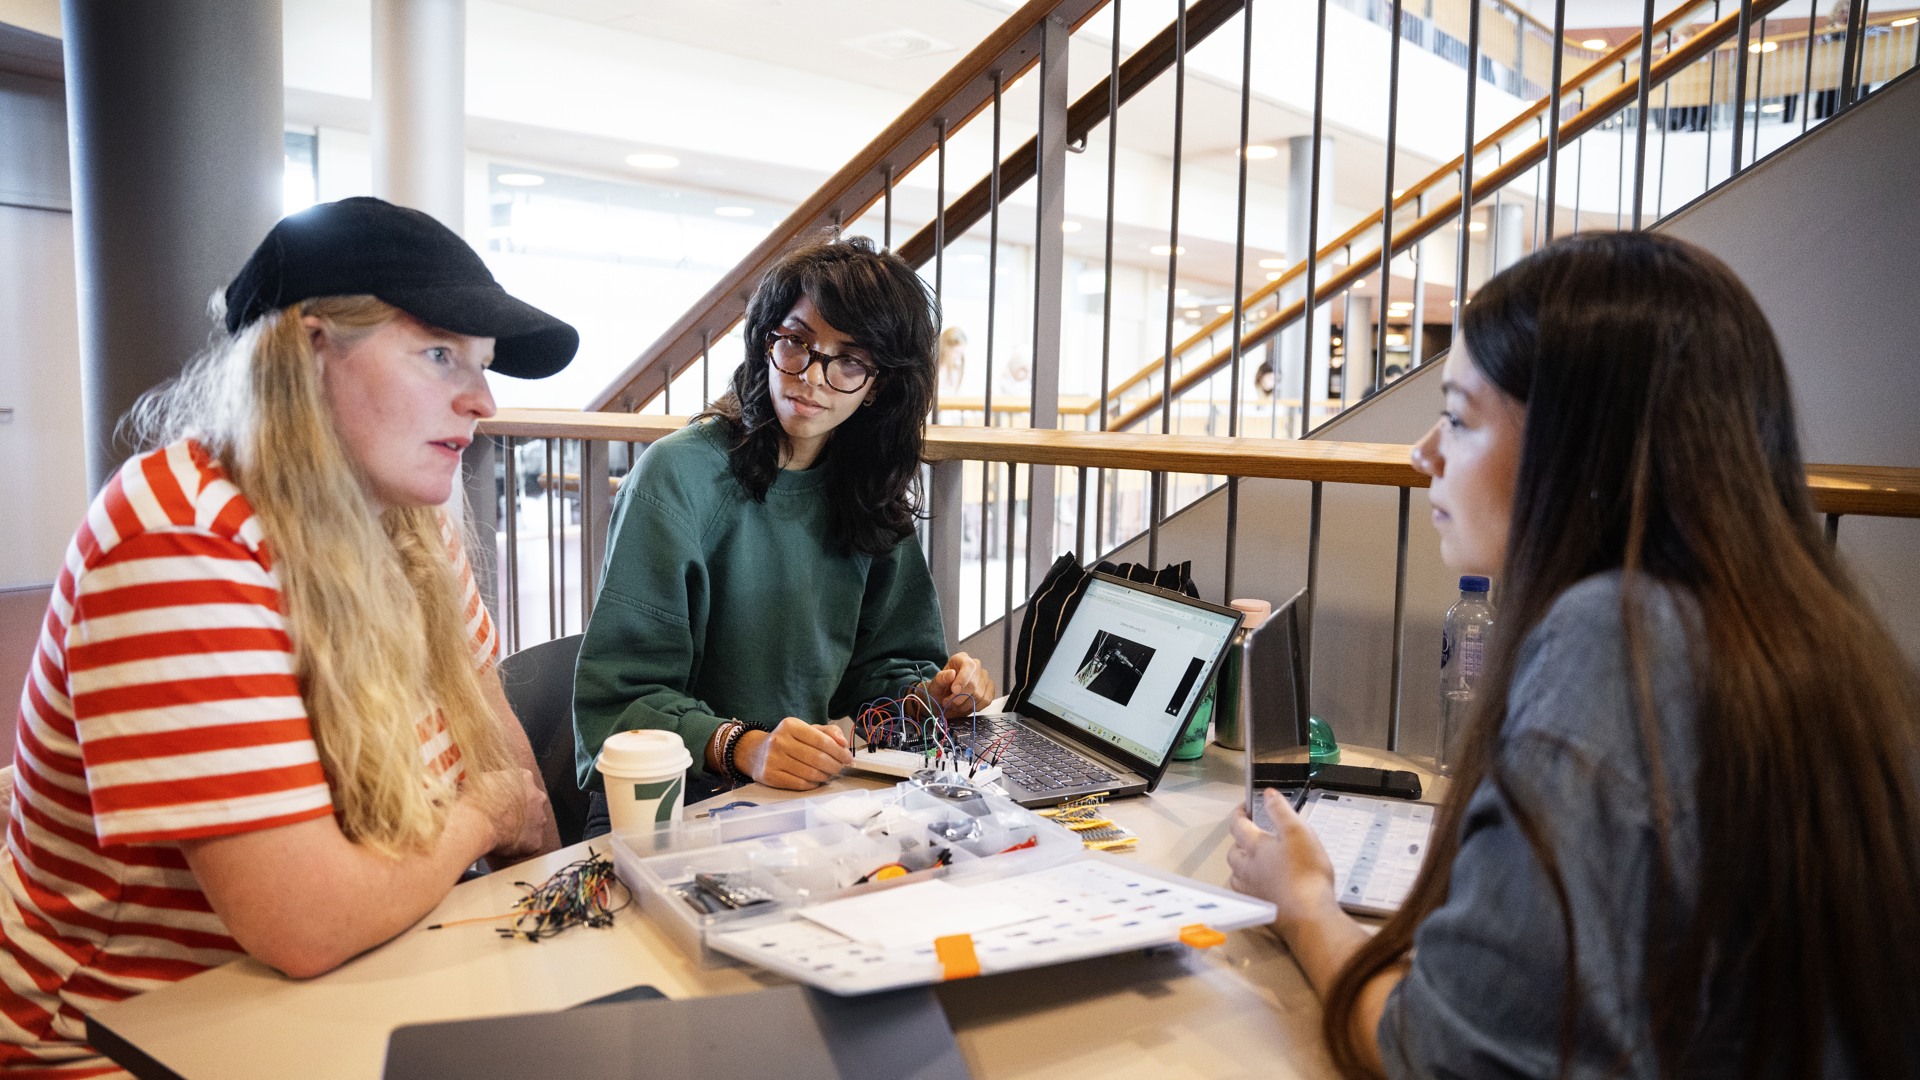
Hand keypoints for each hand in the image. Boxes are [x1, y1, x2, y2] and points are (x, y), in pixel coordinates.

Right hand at [467, 767, 548, 859]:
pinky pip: (527, 845)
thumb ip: (490, 780)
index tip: (498, 801)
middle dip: (517, 811)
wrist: (475, 822)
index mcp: (524, 778)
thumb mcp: (480, 778)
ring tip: (498, 833)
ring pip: (531, 825)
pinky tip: (501, 845)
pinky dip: (517, 847)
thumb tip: (481, 785)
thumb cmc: (474, 800)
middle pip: (531, 804)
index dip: (507, 795)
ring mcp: (539, 820)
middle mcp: (537, 798)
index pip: (521, 785)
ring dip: (518, 829)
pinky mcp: (535, 841)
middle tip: (499, 818)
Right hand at [739, 717, 853, 789]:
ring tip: (828, 774)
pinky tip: (815, 780)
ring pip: (810, 773)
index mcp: (790, 725)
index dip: (839, 751)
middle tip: (839, 767)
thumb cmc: (786, 741)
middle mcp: (779, 740)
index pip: (822, 740)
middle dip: (834, 765)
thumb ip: (828, 732)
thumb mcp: (805, 729)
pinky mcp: (769, 776)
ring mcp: (772, 759)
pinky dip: (812, 784)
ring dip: (824, 776)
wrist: (755, 752)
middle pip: (817, 758)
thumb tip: (843, 743)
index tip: (847, 757)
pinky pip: (799, 784)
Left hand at [928, 653, 994, 715]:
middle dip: (960, 697)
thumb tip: (951, 673)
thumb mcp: (934, 685)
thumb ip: (940, 679)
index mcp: (961, 659)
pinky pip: (986, 700)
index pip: (969, 666)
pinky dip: (974, 707)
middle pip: (973, 683)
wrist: (944, 701)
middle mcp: (975, 666)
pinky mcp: (990, 689)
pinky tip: (965, 707)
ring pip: (979, 695)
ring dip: (965, 704)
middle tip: (948, 703)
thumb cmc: (939, 691)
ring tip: (955, 705)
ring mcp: (984, 677)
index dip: (963, 679)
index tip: (954, 690)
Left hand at [1227, 788, 1340, 937]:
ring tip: (1257, 861)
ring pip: (1237, 874)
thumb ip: (1280, 811)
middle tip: (1254, 835)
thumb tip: (1268, 794)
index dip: (1240, 812)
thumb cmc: (1306, 873)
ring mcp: (1251, 890)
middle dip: (1240, 840)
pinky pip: (1247, 893)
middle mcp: (1247, 868)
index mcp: (1255, 847)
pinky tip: (1264, 885)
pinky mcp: (1260, 908)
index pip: (1237, 824)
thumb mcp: (1298, 832)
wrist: (1309, 916)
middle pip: (1234, 851)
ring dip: (1243, 865)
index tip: (1245, 806)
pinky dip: (1252, 885)